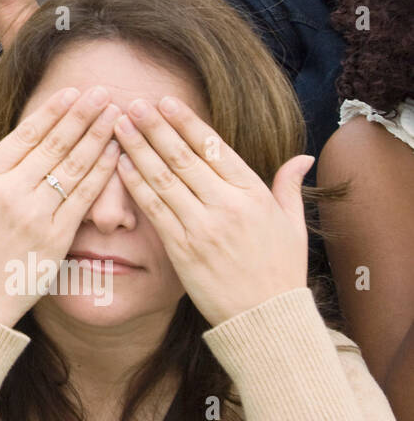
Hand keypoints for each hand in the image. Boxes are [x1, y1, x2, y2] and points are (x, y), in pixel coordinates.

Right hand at [0, 86, 120, 325]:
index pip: (24, 136)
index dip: (50, 112)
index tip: (70, 92)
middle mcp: (10, 193)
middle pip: (54, 145)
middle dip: (81, 114)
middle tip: (102, 91)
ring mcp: (35, 215)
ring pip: (73, 166)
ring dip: (96, 136)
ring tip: (114, 113)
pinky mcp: (56, 237)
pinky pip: (83, 197)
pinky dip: (101, 172)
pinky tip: (115, 153)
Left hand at [113, 96, 312, 326]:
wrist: (266, 319)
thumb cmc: (281, 271)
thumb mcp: (293, 225)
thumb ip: (289, 187)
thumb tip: (302, 157)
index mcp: (254, 194)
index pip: (214, 147)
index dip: (186, 122)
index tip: (165, 101)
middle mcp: (227, 206)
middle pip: (183, 156)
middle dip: (155, 127)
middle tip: (132, 103)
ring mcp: (202, 227)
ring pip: (163, 178)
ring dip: (138, 148)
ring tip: (119, 125)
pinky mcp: (181, 248)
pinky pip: (153, 208)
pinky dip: (135, 184)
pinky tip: (120, 163)